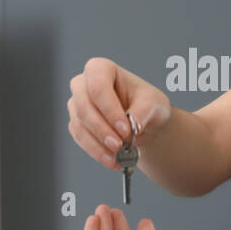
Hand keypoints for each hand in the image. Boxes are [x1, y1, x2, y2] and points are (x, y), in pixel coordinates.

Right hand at [68, 57, 170, 171]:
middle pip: (84, 106)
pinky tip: (112, 160)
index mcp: (101, 69)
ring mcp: (77, 104)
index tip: (125, 128)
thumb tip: (132, 126)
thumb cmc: (147, 104)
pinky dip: (96, 151)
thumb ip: (142, 112)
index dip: (109, 108)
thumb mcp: (153, 104)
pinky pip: (80, 139)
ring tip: (117, 157)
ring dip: (98, 144)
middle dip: (102, 129)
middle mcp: (83, 84)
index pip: (97, 85)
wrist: (144, 122)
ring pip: (80, 125)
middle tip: (119, 145)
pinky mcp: (76, 124)